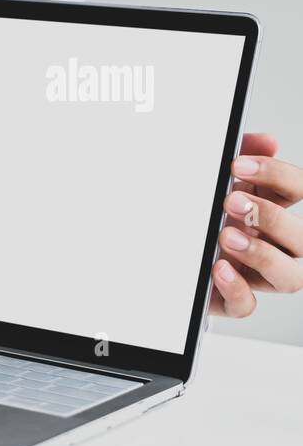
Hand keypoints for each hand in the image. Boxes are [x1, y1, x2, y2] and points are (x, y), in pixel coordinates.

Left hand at [211, 132, 302, 316]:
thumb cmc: (193, 214)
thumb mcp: (206, 181)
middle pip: (302, 236)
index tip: (239, 165)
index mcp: (270, 209)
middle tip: (231, 202)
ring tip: (226, 236)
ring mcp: (255, 275)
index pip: (297, 190)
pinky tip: (218, 269)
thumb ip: (237, 155)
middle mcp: (272, 244)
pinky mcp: (231, 299)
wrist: (157, 253)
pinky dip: (236, 288)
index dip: (278, 176)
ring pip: (290, 276)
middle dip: (271, 217)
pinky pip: (247, 305)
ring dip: (262, 254)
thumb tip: (266, 140)